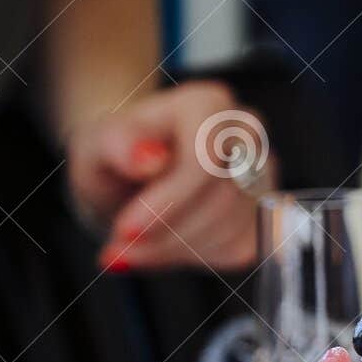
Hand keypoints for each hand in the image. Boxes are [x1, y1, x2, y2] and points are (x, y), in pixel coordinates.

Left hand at [67, 82, 273, 272]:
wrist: (133, 173)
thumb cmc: (118, 153)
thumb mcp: (96, 142)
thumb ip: (117, 144)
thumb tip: (150, 160)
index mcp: (210, 104)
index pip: (206, 161)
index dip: (169, 201)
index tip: (126, 229)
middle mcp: (247, 133)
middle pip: (220, 200)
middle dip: (166, 233)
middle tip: (120, 247)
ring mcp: (262, 174)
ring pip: (229, 229)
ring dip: (174, 248)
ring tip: (132, 246)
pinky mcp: (264, 213)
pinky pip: (237, 248)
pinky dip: (192, 256)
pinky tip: (163, 245)